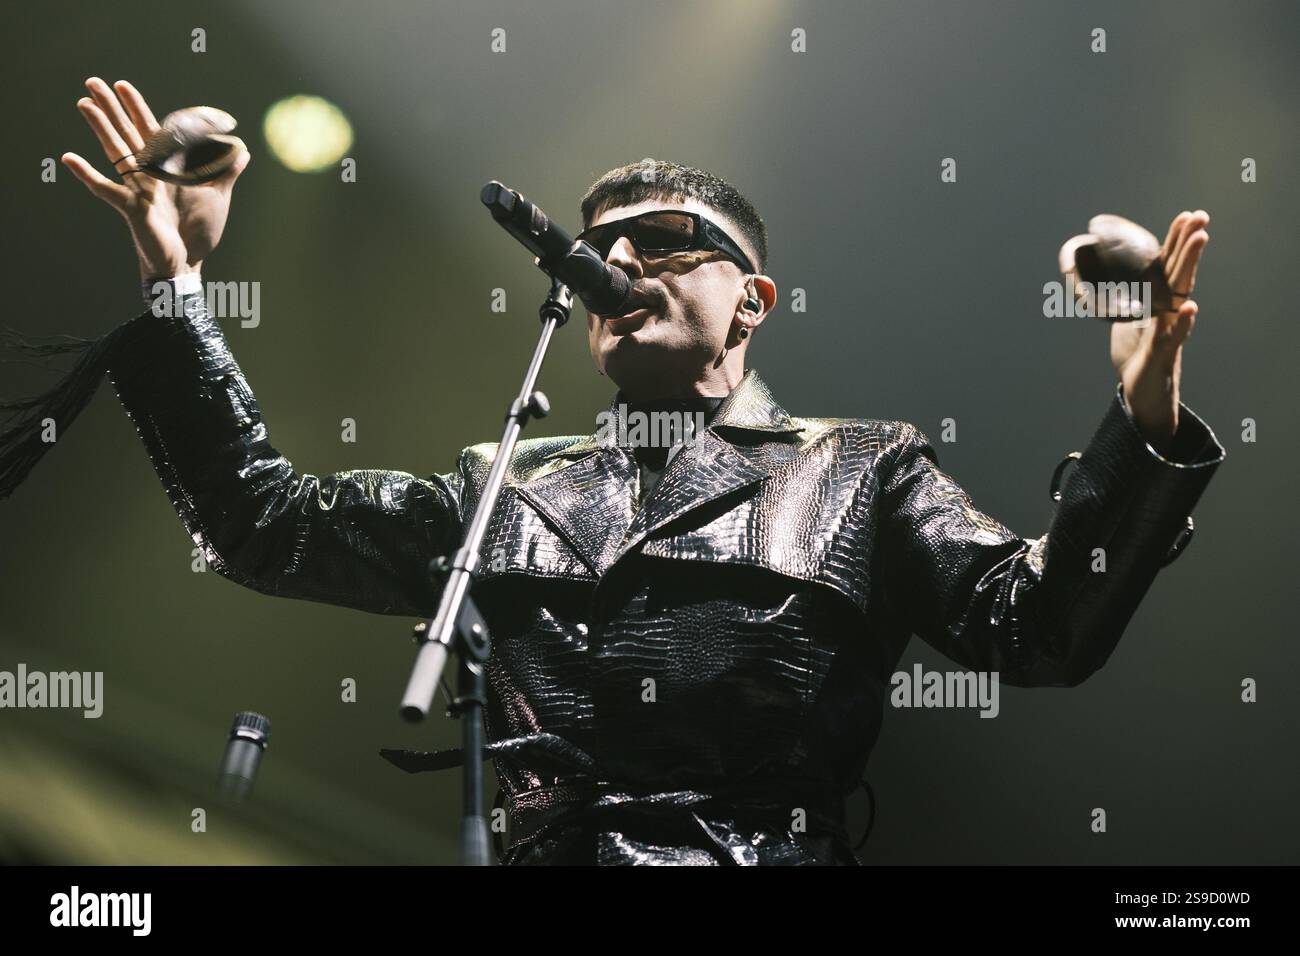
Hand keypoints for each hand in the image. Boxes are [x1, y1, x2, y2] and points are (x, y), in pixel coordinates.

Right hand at [61, 77, 249, 280]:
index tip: (122, 86)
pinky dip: (88, 175)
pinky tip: (70, 158)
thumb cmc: (198, 232)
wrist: (188, 263)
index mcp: (166, 170)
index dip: (136, 108)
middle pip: (127, 134)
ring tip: (84, 103)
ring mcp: (137, 190)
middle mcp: (147, 175)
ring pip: (116, 152)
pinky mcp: (132, 209)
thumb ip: (226, 172)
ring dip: (100, 127)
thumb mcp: (217, 197)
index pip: (149, 132)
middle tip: (92, 81)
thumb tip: (241, 149)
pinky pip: (106, 190)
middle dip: (111, 108)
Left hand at [1109, 209, 1208, 454]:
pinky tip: (1191, 308)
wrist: (1142, 392)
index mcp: (1158, 302)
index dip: (1177, 242)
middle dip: (1189, 243)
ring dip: (1190, 267)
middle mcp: (1168, 312)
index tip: (1187, 216)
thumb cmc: (1137, 355)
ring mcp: (1168, 331)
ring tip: (1201, 241)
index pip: (1170, 266)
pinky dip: (1182, 324)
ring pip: (1180, 295)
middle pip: (1179, 272)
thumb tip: (1094, 282)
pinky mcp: (1161, 354)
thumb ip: (1119, 301)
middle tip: (1201, 216)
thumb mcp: (1123, 321)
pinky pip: (1173, 337)